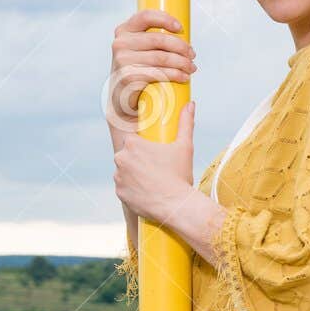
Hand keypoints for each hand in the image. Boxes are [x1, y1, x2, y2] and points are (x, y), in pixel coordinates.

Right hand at [105, 7, 195, 147]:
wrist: (121, 99)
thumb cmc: (137, 71)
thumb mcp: (139, 49)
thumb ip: (152, 38)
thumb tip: (181, 32)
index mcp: (124, 30)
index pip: (146, 16)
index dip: (166, 19)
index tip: (181, 28)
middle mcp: (121, 43)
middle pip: (159, 39)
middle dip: (181, 47)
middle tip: (192, 55)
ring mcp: (123, 60)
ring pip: (161, 57)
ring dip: (182, 63)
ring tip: (191, 68)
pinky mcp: (129, 77)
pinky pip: (158, 73)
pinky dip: (175, 75)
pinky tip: (184, 77)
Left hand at [112, 98, 195, 227]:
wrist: (175, 206)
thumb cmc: (180, 175)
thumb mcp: (185, 147)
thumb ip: (186, 123)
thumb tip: (191, 104)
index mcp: (133, 143)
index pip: (133, 139)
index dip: (142, 145)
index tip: (151, 151)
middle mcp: (121, 158)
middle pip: (127, 155)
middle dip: (137, 160)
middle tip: (154, 167)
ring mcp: (118, 177)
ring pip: (124, 171)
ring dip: (132, 174)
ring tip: (150, 180)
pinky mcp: (119, 193)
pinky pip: (123, 188)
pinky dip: (131, 189)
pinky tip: (144, 191)